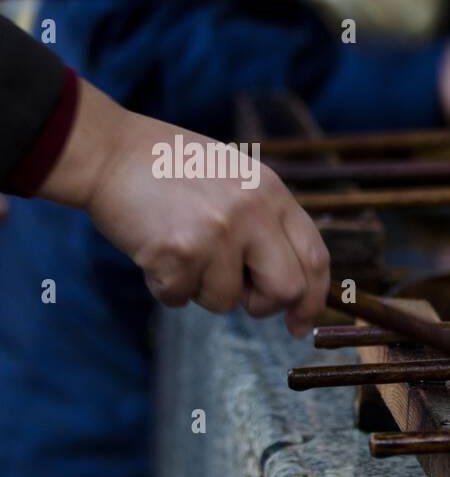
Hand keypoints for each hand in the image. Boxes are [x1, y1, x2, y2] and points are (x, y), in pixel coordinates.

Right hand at [39, 81, 329, 336]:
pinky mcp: (179, 251)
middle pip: (287, 289)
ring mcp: (217, 231)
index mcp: (272, 193)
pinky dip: (166, 287)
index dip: (313, 299)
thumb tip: (292, 288)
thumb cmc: (171, 171)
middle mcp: (253, 211)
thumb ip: (267, 223)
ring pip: (227, 301)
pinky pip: (181, 298)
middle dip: (263, 305)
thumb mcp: (237, 180)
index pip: (314, 257)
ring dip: (201, 290)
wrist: (108, 152)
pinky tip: (156, 253)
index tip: (301, 324)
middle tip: (238, 295)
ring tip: (182, 251)